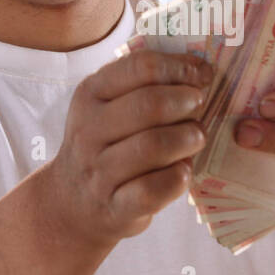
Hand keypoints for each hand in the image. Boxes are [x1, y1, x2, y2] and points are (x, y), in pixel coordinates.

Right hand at [44, 50, 213, 246]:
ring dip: (187, 138)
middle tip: (200, 107)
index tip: (202, 74)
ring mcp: (99, 171)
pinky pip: (152, 190)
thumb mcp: (109, 107)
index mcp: (90, 95)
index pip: (140, 67)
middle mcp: (89, 130)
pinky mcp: (115, 207)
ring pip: (152, 146)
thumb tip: (200, 69)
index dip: (179, 67)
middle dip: (186, 102)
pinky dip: (178, 178)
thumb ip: (145, 86)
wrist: (72, 203)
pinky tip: (184, 171)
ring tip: (197, 137)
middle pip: (149, 105)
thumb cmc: (107, 145)